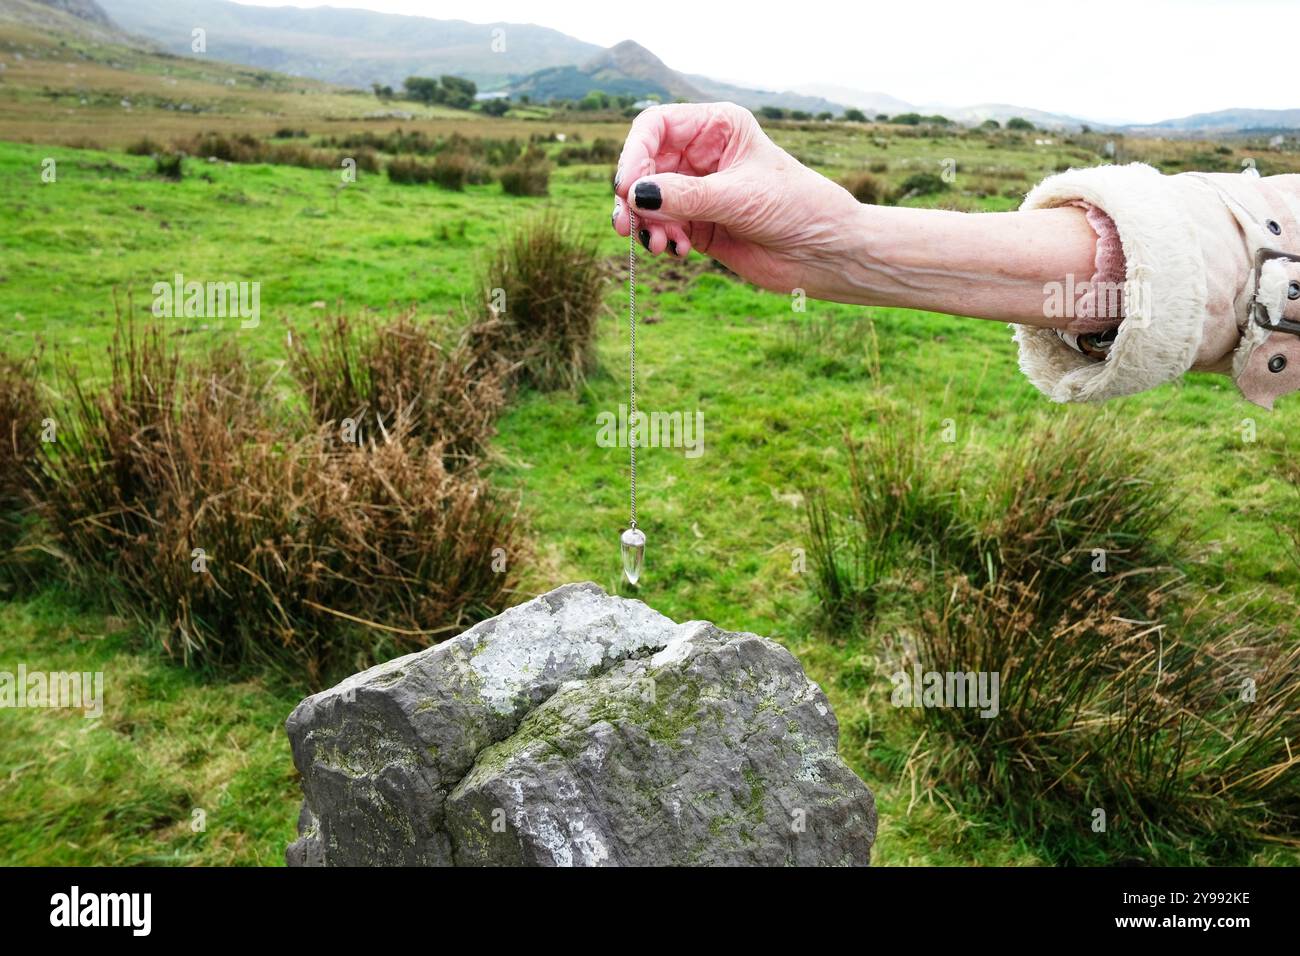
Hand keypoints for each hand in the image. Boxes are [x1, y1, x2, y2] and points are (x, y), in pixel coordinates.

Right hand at [612, 102, 867, 297]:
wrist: (824, 251)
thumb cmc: (795, 207)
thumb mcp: (738, 197)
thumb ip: (684, 196)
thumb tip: (634, 196)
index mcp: (716, 127)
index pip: (655, 127)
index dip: (634, 153)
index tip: (626, 187)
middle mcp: (701, 155)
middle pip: (644, 167)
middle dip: (633, 197)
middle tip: (626, 225)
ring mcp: (697, 191)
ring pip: (647, 201)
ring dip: (644, 224)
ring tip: (658, 245)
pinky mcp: (697, 224)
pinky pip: (661, 227)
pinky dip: (660, 239)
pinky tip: (676, 250)